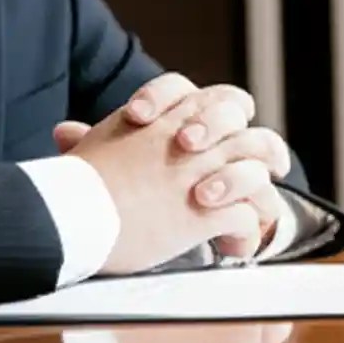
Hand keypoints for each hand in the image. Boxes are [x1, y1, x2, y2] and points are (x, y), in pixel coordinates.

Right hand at [54, 74, 290, 256]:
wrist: (68, 214)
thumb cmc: (71, 184)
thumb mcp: (86, 149)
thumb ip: (91, 138)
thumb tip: (68, 132)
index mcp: (163, 118)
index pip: (208, 95)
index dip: (222, 111)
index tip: (231, 129)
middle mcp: (187, 139)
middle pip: (247, 130)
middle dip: (265, 147)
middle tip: (275, 165)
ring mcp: (200, 173)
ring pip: (255, 170)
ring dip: (262, 192)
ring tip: (262, 211)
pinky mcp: (204, 213)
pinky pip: (246, 218)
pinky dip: (247, 234)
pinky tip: (235, 247)